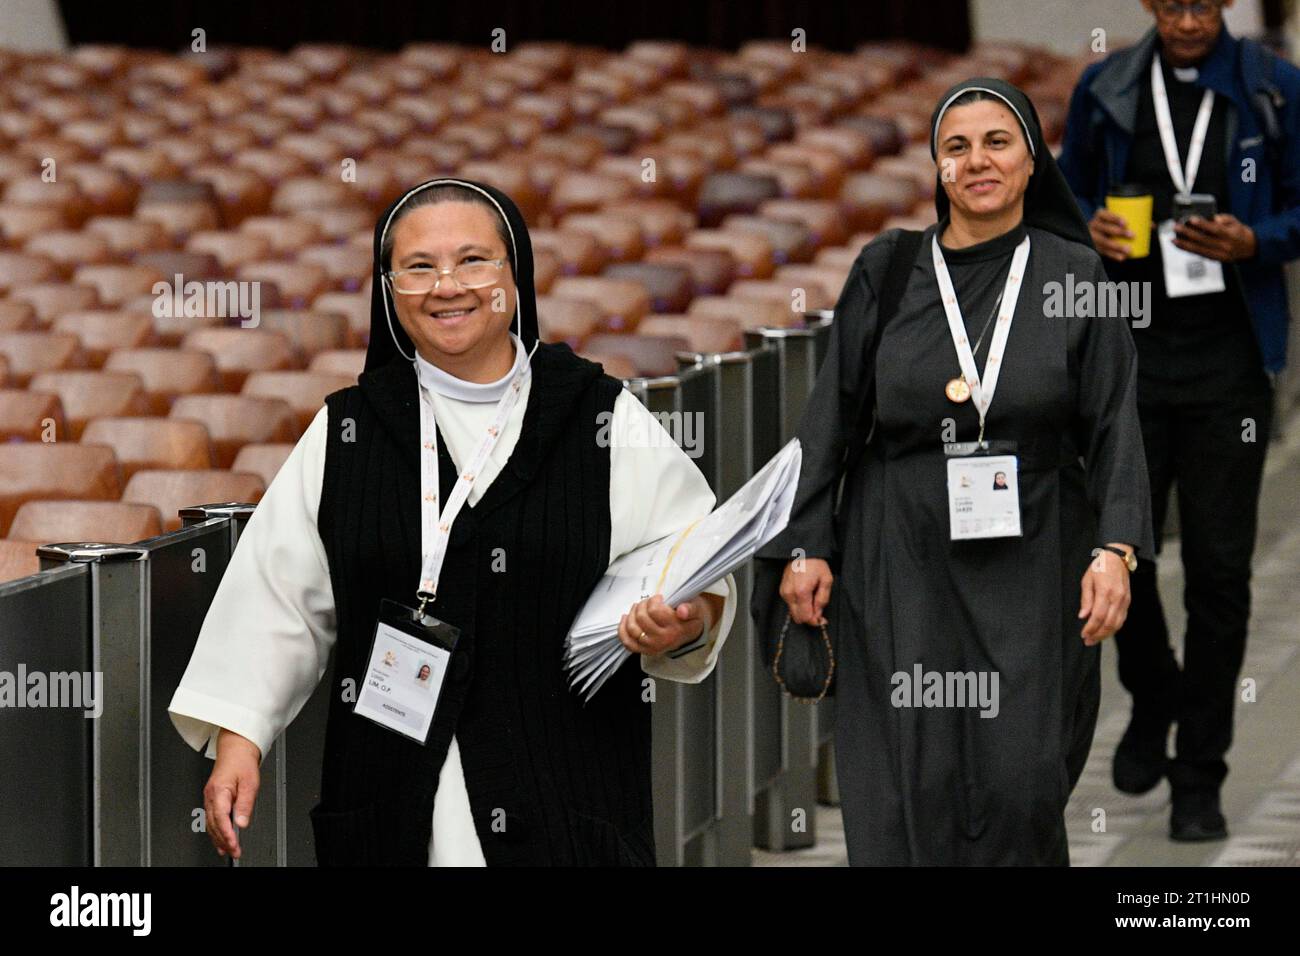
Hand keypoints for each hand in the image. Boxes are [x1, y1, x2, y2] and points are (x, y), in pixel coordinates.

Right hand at [204, 729, 260, 858]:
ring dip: (218, 838)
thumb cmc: (242, 763)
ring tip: (227, 850)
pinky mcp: (212, 799)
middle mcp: (211, 796)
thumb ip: (245, 803)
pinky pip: (211, 818)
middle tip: (234, 852)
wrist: (235, 750)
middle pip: (214, 823)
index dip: (226, 833)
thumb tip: (242, 822)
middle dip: (223, 840)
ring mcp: (209, 797)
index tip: (234, 844)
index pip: (221, 817)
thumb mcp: (250, 782)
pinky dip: (216, 830)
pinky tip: (221, 838)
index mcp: (219, 790)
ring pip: (210, 823)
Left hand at [618, 593, 715, 655]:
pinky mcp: (645, 650)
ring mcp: (652, 647)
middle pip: (641, 618)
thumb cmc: (690, 617)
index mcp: (675, 628)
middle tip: (648, 602)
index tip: (659, 598)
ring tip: (638, 608)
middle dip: (642, 605)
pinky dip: (622, 630)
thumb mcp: (696, 608)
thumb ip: (690, 608)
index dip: (654, 600)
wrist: (691, 632)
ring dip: (632, 614)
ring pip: (632, 628)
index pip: (655, 611)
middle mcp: (663, 640)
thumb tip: (682, 611)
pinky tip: (625, 619)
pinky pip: (628, 642)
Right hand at [780, 557, 833, 625]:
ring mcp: (784, 592)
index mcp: (801, 592)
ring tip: (812, 600)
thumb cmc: (815, 563)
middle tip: (818, 612)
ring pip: (794, 613)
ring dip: (803, 611)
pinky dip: (798, 605)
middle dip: (809, 618)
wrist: (803, 552)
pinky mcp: (782, 591)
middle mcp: (790, 594)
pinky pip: (790, 605)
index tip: (821, 620)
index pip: (806, 617)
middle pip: (798, 618)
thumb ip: (822, 600)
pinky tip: (805, 596)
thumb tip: (819, 614)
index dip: (815, 621)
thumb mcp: (826, 580)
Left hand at [1078, 544, 1132, 644]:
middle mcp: (1117, 598)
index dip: (1091, 628)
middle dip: (1098, 635)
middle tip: (1088, 641)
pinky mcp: (1128, 601)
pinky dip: (1114, 627)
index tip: (1083, 634)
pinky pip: (1122, 618)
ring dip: (1106, 634)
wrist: (1118, 559)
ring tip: (1095, 639)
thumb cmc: (1100, 568)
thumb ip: (1086, 599)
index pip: (1098, 616)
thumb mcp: (1087, 580)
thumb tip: (1083, 616)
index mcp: (1105, 592)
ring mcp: (1124, 600)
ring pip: (1117, 623)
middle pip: (1109, 623)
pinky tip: (1105, 631)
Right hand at [1089, 208, 1135, 260]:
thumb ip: (1134, 220)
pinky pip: (1103, 252)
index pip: (1105, 215)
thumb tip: (1151, 225)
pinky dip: (1113, 255)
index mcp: (1100, 215)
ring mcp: (1092, 237)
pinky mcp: (1094, 247)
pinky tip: (1121, 258)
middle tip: (1132, 235)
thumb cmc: (1109, 223)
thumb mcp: (1116, 219)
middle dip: (1118, 232)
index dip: (1114, 218)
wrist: (1094, 232)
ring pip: (1104, 242)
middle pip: (1105, 228)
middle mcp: (1094, 225)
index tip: (1126, 223)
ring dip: (1117, 247)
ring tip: (1128, 250)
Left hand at [1173, 213, 1256, 261]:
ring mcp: (1219, 255)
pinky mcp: (1215, 260)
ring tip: (1173, 239)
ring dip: (1184, 244)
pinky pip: (1199, 255)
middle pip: (1203, 240)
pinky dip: (1188, 250)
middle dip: (1188, 233)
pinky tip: (1179, 245)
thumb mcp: (1235, 222)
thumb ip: (1223, 219)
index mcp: (1231, 235)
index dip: (1203, 224)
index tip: (1191, 219)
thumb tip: (1212, 218)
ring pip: (1199, 250)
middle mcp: (1225, 246)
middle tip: (1176, 227)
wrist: (1249, 248)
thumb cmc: (1239, 232)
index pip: (1215, 229)